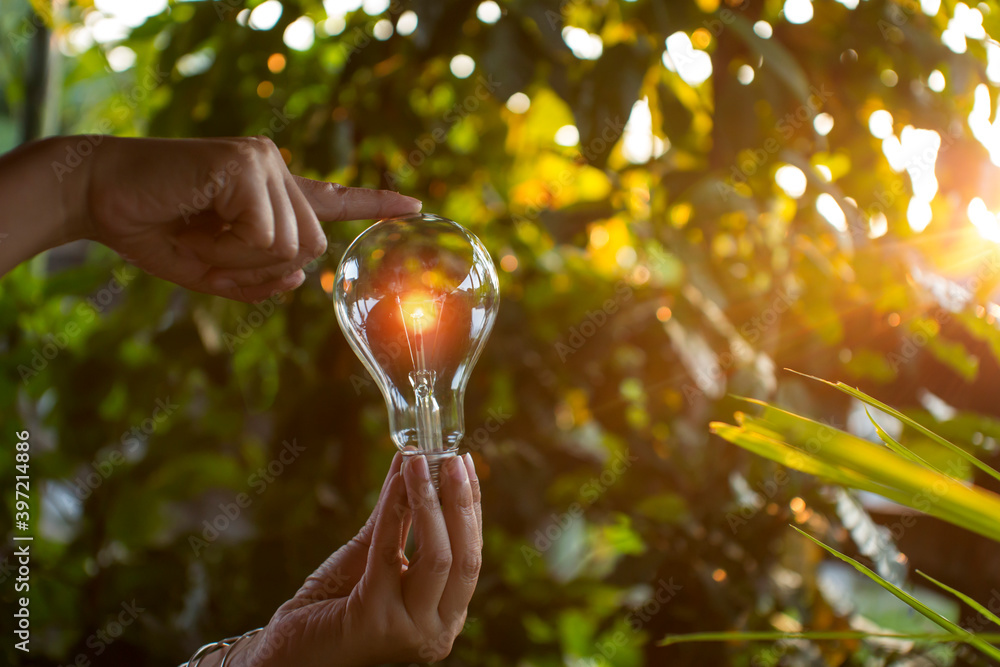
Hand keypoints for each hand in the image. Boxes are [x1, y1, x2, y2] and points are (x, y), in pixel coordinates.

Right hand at [82, 136, 420, 301]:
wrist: (99, 197)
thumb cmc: (155, 230)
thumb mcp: (213, 271)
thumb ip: (259, 278)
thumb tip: (301, 274)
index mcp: (271, 194)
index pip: (333, 200)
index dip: (375, 204)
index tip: (415, 207)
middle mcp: (276, 170)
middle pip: (312, 246)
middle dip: (259, 265)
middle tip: (207, 241)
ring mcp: (265, 162)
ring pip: (291, 245)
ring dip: (240, 256)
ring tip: (199, 226)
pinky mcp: (249, 164)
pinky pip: (265, 235)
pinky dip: (229, 245)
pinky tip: (198, 213)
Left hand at [233, 452, 482, 665]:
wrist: (288, 650)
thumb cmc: (333, 603)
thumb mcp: (375, 552)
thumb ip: (398, 513)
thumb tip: (414, 459)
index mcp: (445, 614)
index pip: (472, 553)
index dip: (471, 507)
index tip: (463, 464)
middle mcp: (437, 630)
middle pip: (466, 558)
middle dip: (460, 503)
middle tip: (449, 458)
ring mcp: (409, 630)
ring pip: (438, 558)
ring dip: (430, 503)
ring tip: (419, 462)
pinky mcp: (375, 621)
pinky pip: (391, 556)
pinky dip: (395, 513)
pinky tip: (395, 482)